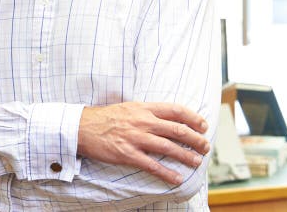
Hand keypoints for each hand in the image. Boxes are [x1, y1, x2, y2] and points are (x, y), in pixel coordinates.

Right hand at [78, 102, 209, 185]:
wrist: (81, 127)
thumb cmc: (104, 118)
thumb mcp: (128, 108)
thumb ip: (147, 112)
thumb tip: (167, 119)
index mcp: (143, 108)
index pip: (175, 110)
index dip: (193, 118)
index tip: (203, 125)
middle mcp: (141, 122)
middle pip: (176, 129)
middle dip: (195, 139)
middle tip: (205, 146)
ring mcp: (135, 138)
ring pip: (168, 147)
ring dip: (186, 156)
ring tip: (197, 161)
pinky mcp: (127, 154)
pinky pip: (152, 165)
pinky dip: (167, 173)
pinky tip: (177, 178)